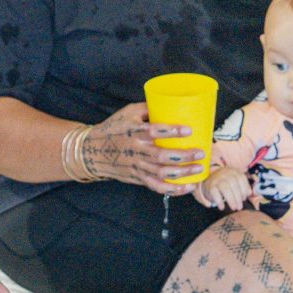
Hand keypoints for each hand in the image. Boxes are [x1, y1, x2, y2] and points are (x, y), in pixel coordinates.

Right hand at [81, 103, 206, 195]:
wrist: (92, 151)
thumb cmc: (112, 129)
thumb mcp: (126, 113)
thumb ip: (147, 109)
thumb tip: (171, 103)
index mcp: (133, 132)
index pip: (153, 132)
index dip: (171, 131)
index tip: (188, 130)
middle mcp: (136, 151)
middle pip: (161, 156)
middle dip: (183, 156)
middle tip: (200, 152)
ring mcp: (137, 167)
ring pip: (162, 173)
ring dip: (182, 173)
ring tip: (199, 169)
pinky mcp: (138, 178)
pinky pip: (157, 186)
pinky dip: (173, 189)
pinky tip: (187, 187)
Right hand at [193, 170, 251, 212]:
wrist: (209, 180)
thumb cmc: (225, 183)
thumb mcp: (235, 182)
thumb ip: (243, 186)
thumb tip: (249, 193)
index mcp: (233, 171)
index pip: (241, 177)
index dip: (245, 188)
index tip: (245, 198)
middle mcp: (225, 173)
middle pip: (233, 183)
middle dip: (238, 197)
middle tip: (239, 207)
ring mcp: (216, 179)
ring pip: (225, 188)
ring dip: (231, 200)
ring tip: (233, 208)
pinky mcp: (210, 186)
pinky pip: (215, 193)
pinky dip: (219, 201)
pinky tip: (222, 207)